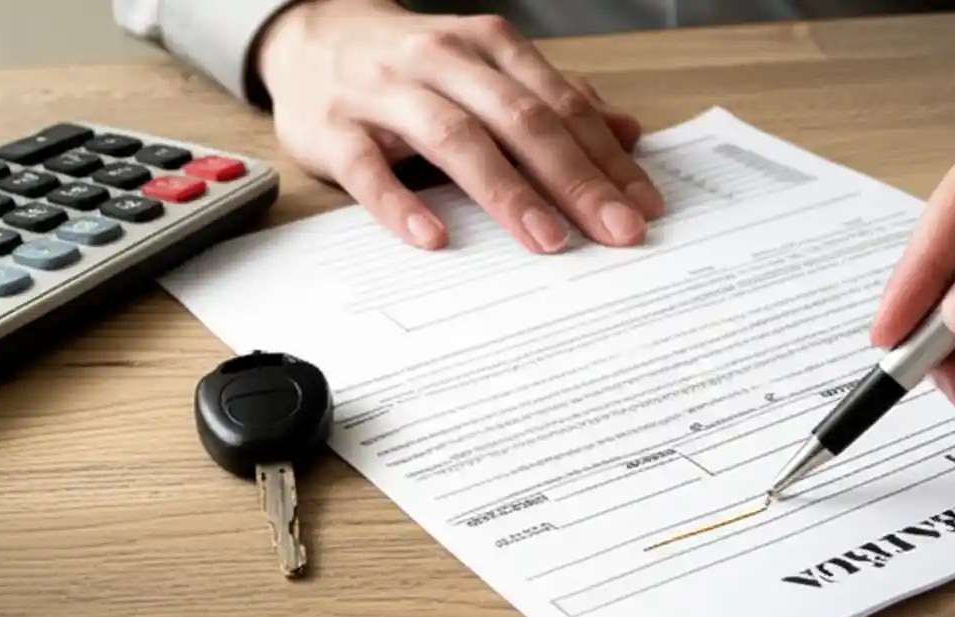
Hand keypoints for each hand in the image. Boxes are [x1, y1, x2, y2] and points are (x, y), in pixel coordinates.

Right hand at [255, 0, 663, 252]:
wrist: (311, 38)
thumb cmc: (414, 65)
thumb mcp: (489, 69)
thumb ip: (555, 100)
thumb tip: (627, 133)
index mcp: (488, 46)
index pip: (559, 105)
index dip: (604, 158)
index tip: (642, 206)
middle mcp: (442, 60)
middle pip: (520, 120)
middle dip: (574, 179)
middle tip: (614, 231)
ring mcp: (386, 92)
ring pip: (455, 139)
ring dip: (506, 192)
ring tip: (547, 240)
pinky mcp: (334, 128)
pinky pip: (369, 168)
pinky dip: (400, 203)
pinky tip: (433, 237)